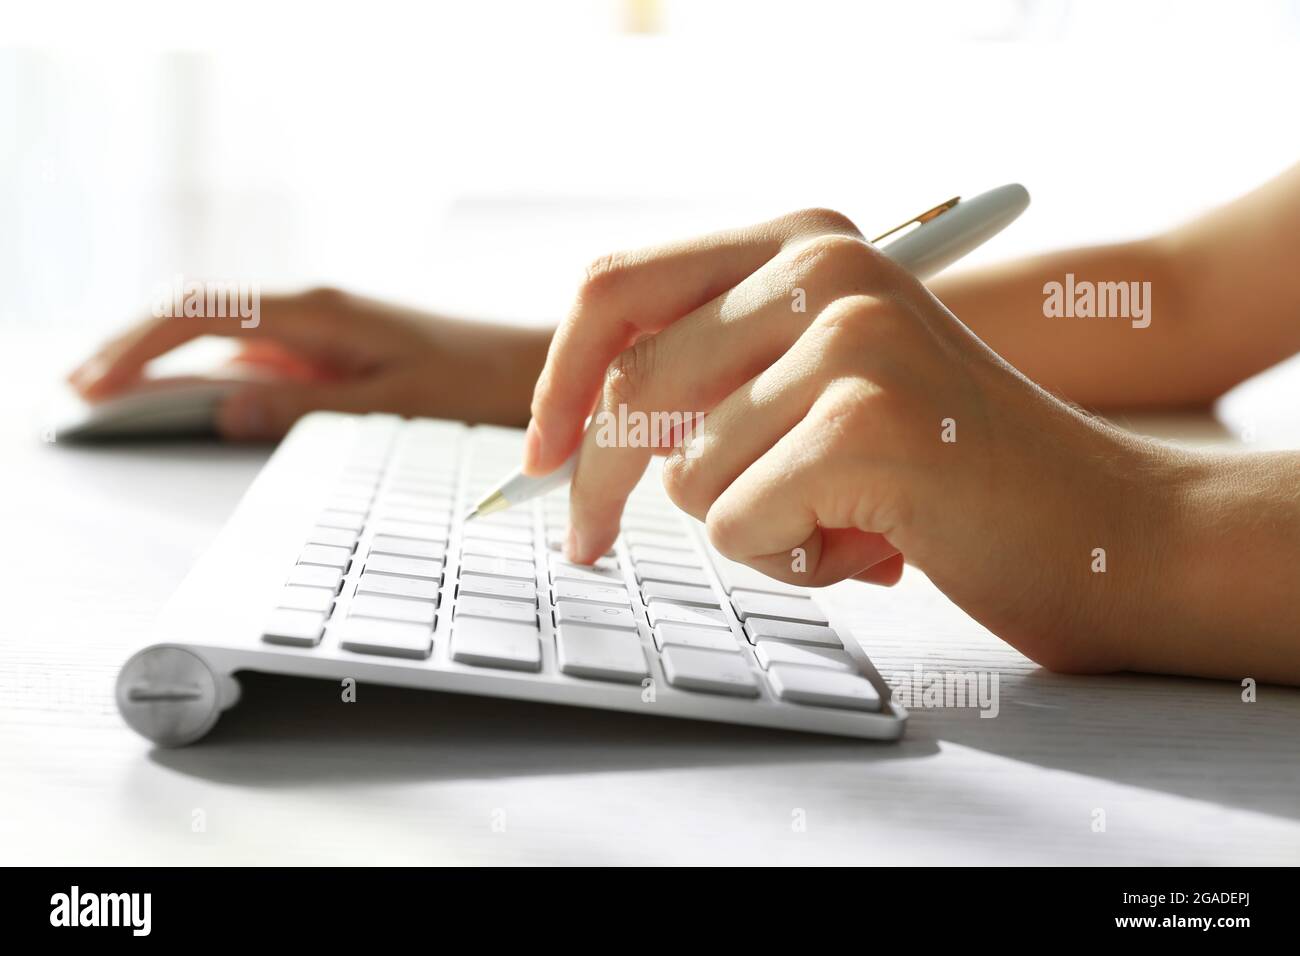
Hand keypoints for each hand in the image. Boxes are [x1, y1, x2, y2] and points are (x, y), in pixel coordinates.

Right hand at [69, 289, 548, 439]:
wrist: (536, 368)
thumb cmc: (479, 382)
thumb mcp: (390, 405)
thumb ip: (303, 407)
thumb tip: (221, 407)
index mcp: (319, 312)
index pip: (201, 313)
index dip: (137, 347)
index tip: (94, 384)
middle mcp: (311, 312)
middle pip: (197, 319)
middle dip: (133, 351)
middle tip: (80, 394)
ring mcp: (319, 330)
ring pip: (220, 337)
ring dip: (164, 363)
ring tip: (110, 398)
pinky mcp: (331, 351)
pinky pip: (255, 356)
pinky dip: (209, 374)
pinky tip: (183, 398)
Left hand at [525, 209, 1199, 673]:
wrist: (1102, 524)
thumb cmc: (948, 469)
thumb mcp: (823, 383)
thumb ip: (719, 374)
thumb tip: (573, 426)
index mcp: (802, 242)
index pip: (618, 290)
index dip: (558, 379)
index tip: (541, 453)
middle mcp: (822, 267)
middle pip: (631, 387)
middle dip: (599, 484)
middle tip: (590, 546)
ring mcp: (847, 338)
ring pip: (686, 475)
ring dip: (747, 527)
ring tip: (841, 523)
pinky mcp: (864, 421)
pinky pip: (738, 525)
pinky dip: (789, 560)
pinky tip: (875, 546)